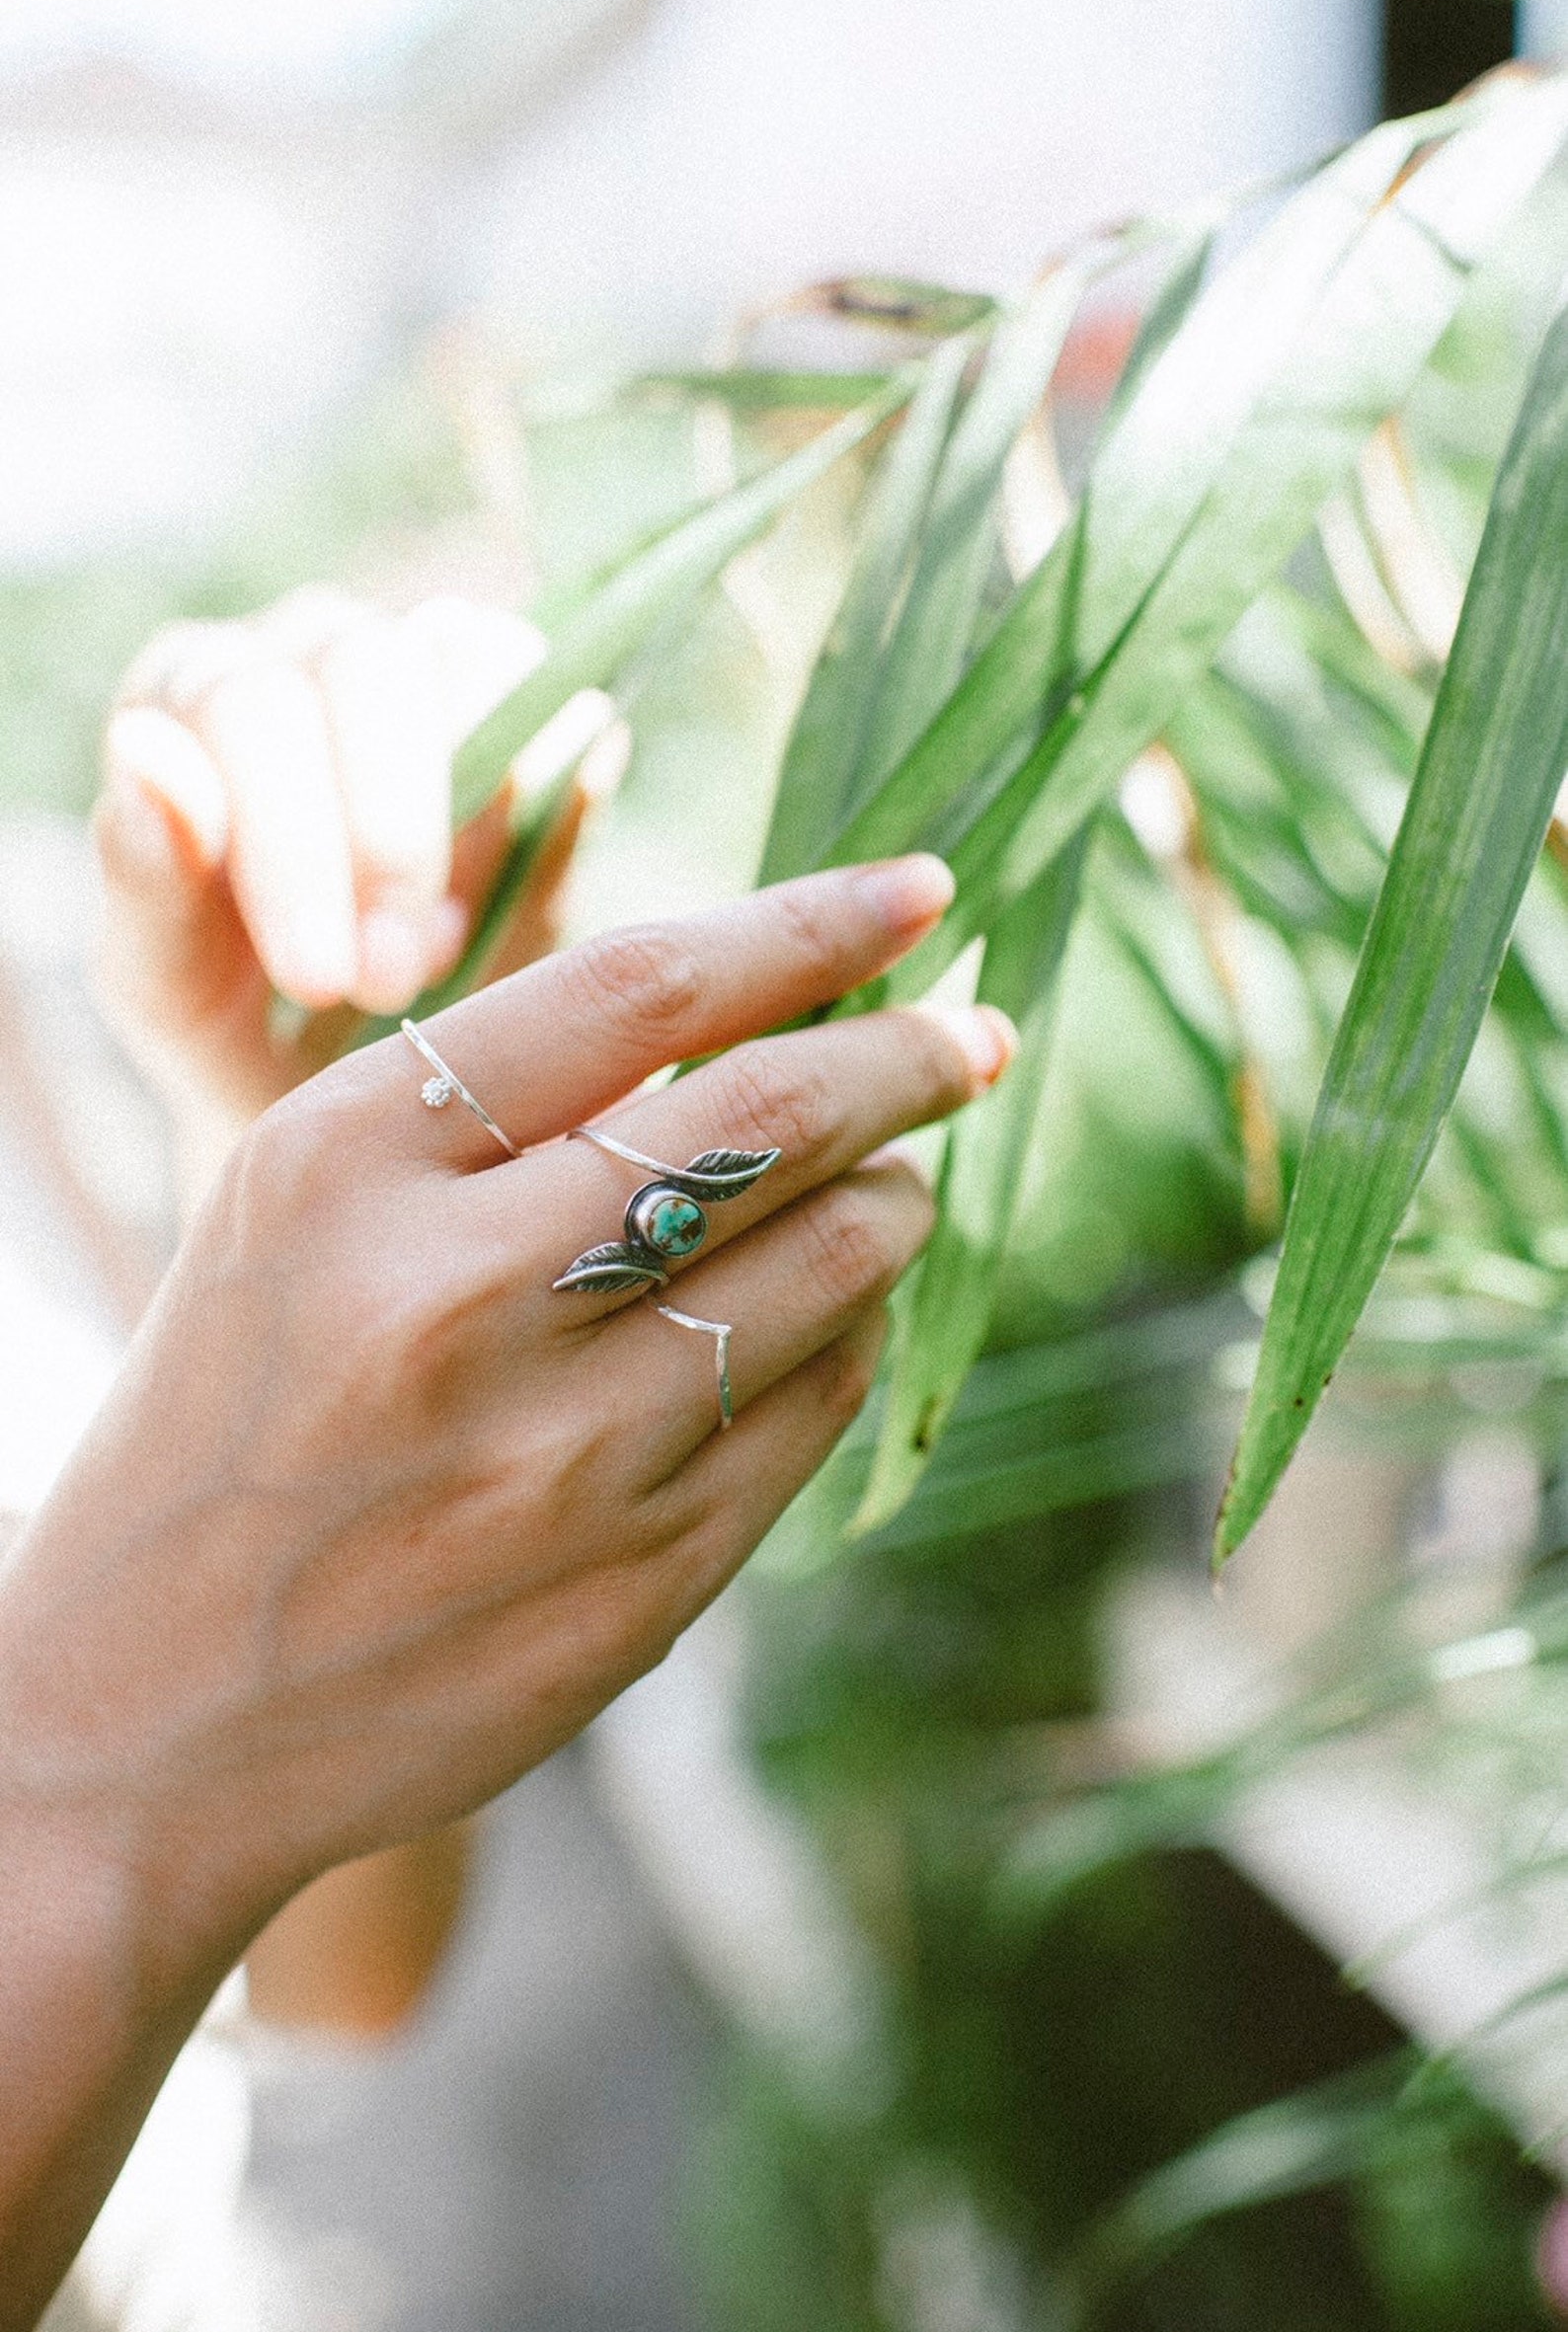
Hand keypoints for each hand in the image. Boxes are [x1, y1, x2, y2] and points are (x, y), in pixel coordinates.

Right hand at [0, 859, 1012, 2004]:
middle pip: (772, 1118)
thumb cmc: (232, 1413)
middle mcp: (457, 1302)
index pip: (640, 988)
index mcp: (347, 1166)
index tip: (916, 891)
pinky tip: (831, 1306)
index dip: (811, 922)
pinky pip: (819, 1402)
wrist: (153, 1712)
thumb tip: (764, 1014)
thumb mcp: (294, 1205)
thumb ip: (495, 1102)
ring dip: (897, 1191)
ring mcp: (561, 1458)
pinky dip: (854, 1325)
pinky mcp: (639, 1582)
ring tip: (888, 1173)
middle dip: (912, 1052)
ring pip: (838, 1260)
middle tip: (971, 1031)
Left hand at [93, 587, 620, 1135]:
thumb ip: (146, 873)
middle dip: (391, 838)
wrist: (338, 1084)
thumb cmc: (226, 1018)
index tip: (319, 980)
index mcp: (192, 690)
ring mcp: (429, 663)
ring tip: (438, 958)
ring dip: (479, 826)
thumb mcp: (165, 981)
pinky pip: (568, 718)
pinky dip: (550, 817)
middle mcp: (307, 649)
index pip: (247, 704)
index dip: (293, 838)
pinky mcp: (533, 710)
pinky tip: (496, 917)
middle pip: (366, 665)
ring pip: (480, 667)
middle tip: (391, 985)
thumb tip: (147, 745)